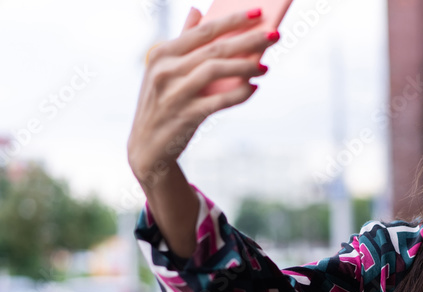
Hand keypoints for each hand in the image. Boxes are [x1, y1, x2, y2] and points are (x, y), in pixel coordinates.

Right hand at [127, 6, 276, 184]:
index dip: (233, 20)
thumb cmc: (162, 102)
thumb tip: (197, 10)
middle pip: (215, 48)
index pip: (203, 31)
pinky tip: (254, 88)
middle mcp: (166, 70)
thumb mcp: (163, 70)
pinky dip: (240, 93)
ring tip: (265, 67)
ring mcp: (175, 93)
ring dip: (246, 66)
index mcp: (162, 53)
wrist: (148, 146)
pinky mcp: (186, 115)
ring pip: (217, 70)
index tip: (259, 13)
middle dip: (248, 40)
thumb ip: (181, 41)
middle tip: (275, 35)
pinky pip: (221, 101)